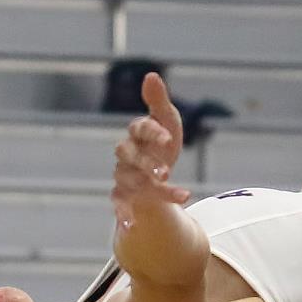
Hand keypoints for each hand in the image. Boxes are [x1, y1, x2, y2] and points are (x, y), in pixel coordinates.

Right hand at [111, 72, 190, 235]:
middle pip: (129, 156)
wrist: (156, 174)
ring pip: (131, 182)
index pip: (140, 129)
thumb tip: (151, 75)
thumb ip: (158, 102)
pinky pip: (118, 205)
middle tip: (166, 170)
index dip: (153, 132)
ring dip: (153, 189)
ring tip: (182, 195)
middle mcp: (126, 154)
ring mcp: (123, 176)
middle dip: (146, 163)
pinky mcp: (123, 197)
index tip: (169, 139)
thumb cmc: (161, 144)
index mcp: (136, 134)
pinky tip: (132, 226)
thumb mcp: (167, 122)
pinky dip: (124, 216)